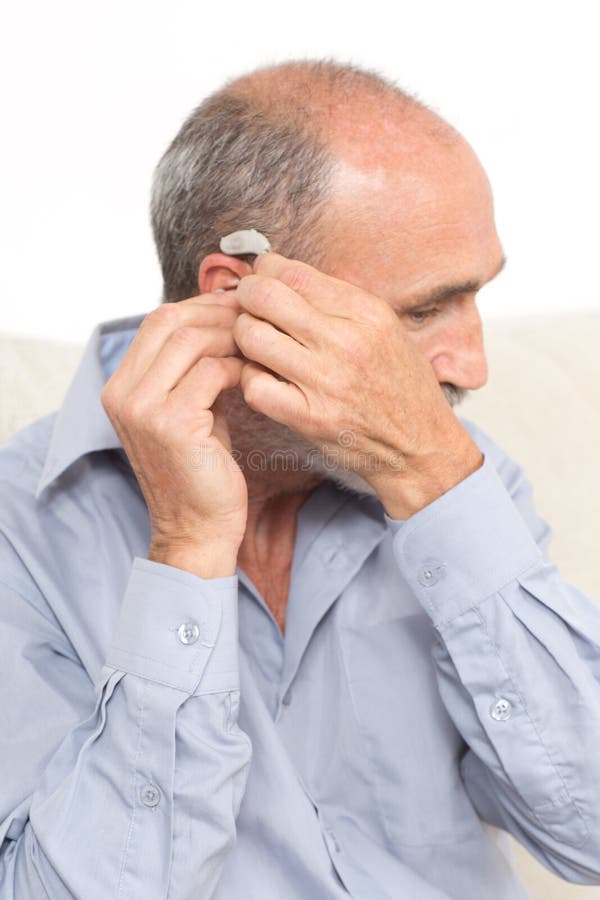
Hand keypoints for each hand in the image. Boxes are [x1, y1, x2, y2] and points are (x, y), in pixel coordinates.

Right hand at [101, 294, 247, 576]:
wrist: (198, 530)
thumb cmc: (201, 469)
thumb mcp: (189, 409)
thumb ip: (193, 369)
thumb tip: (224, 320)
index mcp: (120, 387)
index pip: (156, 322)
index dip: (199, 307)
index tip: (236, 308)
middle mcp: (122, 394)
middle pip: (168, 322)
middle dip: (216, 313)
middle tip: (253, 317)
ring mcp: (142, 409)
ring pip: (190, 341)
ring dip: (230, 336)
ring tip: (257, 344)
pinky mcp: (171, 425)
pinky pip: (210, 372)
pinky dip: (237, 367)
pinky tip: (254, 376)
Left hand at [232, 254, 482, 517]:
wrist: (421, 446)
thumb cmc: (402, 387)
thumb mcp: (387, 330)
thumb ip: (340, 303)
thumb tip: (288, 277)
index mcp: (367, 313)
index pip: (294, 273)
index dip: (266, 271)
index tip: (262, 278)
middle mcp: (346, 342)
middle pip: (266, 297)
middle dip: (246, 297)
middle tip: (247, 307)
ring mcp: (326, 381)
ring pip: (252, 337)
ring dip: (243, 337)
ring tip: (255, 345)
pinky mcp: (310, 418)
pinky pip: (255, 386)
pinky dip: (250, 379)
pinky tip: (264, 379)